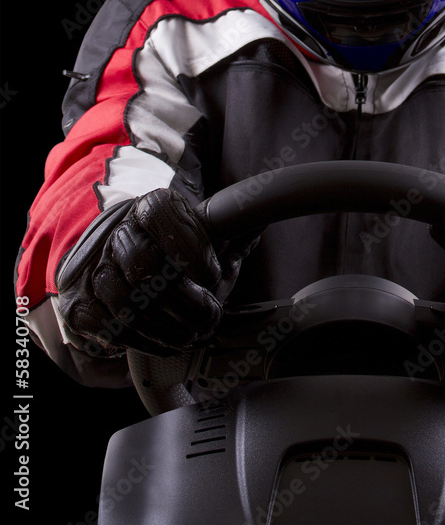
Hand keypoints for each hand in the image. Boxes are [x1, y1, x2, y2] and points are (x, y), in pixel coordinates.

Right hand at [57, 187, 254, 355]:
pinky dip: (145, 341)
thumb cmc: (168, 249)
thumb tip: (258, 219)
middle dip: (184, 300)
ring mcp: (92, 270)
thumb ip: (228, 231)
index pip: (161, 214)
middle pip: (144, 265)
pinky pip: (111, 328)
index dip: (190, 246)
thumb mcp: (200, 234)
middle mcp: (115, 233)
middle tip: (210, 317)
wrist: (112, 264)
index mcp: (148, 207)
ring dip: (168, 326)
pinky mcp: (80, 305)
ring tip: (193, 333)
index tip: (212, 275)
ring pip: (127, 302)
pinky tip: (168, 343)